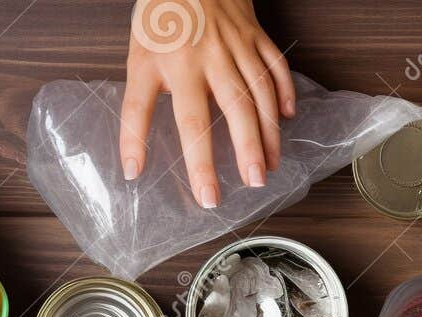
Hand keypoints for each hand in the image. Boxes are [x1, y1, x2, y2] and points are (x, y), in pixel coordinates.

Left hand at [122, 0, 295, 207]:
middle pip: (232, 109)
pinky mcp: (255, 36)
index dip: (180, 157)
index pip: (178, 120)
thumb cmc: (160, 22)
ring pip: (260, 93)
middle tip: (252, 184)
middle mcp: (208, 57)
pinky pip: (276, 68)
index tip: (186, 190)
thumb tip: (134, 167)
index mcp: (174, 65)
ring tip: (268, 168)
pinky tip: (287, 119)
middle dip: (245, 150)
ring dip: (268, 133)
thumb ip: (137, 112)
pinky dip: (285, 92)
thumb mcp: (138, 62)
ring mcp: (236, 45)